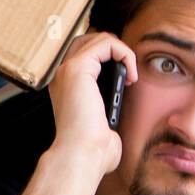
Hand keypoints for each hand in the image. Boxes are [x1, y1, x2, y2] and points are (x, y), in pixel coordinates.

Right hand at [46, 28, 138, 177]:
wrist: (82, 156)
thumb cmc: (92, 150)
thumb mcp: (103, 128)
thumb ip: (107, 116)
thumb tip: (113, 125)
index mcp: (68, 88)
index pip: (87, 56)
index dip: (110, 59)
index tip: (126, 81)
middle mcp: (64, 76)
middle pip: (90, 41)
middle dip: (115, 50)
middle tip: (129, 73)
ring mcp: (67, 70)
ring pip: (98, 38)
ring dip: (121, 51)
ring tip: (130, 74)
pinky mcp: (77, 68)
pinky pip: (106, 44)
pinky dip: (124, 53)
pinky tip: (130, 77)